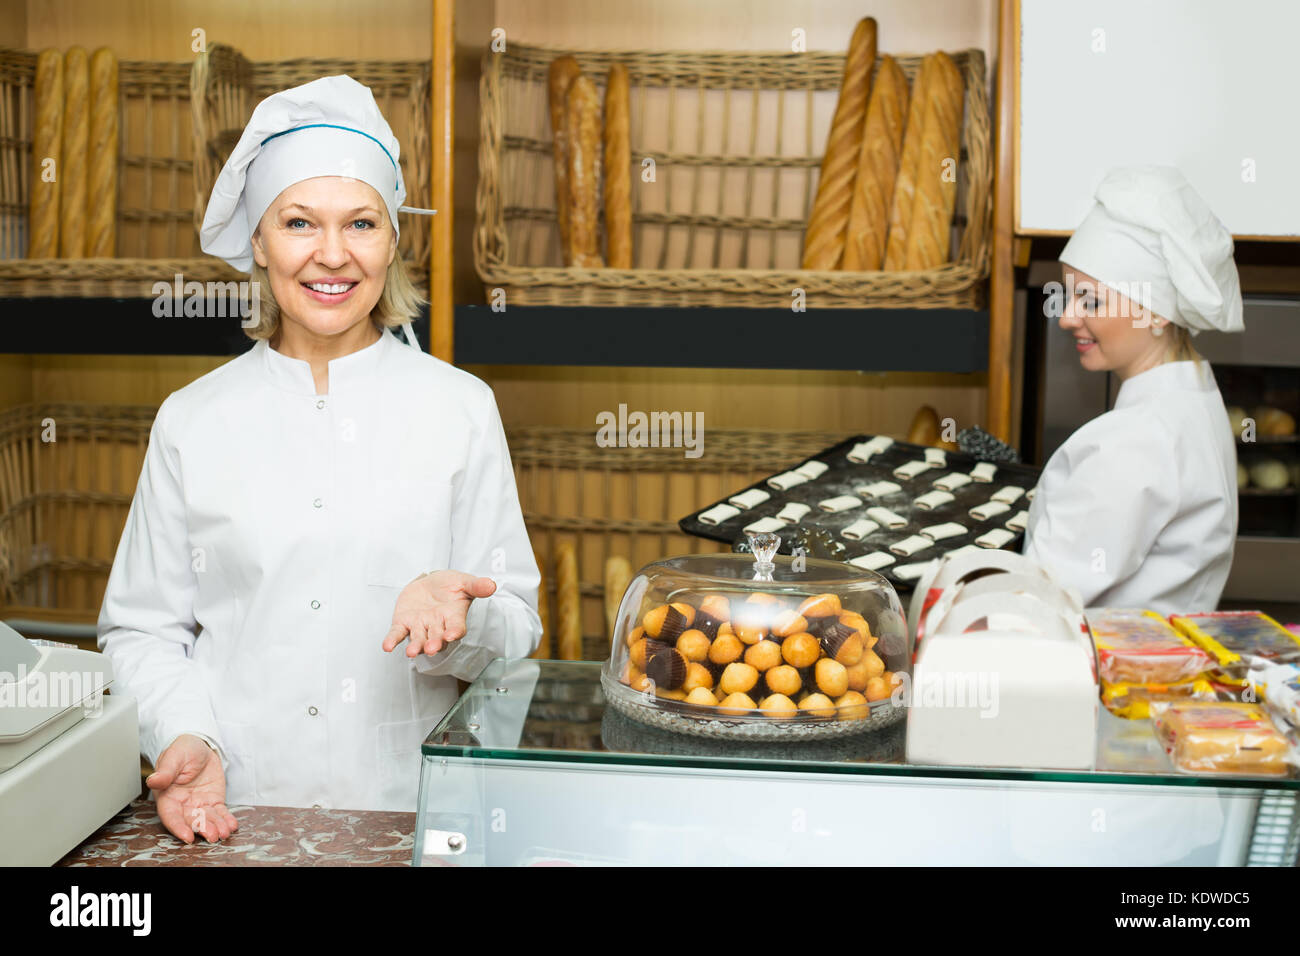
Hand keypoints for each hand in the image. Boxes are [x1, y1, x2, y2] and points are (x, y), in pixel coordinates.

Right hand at [147, 734, 238, 844]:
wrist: (200, 744)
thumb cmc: (182, 750)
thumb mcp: (174, 757)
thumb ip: (165, 772)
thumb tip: (153, 780)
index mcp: (167, 795)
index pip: (171, 815)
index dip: (178, 827)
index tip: (188, 836)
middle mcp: (182, 804)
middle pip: (191, 820)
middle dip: (202, 829)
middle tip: (212, 835)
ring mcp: (198, 804)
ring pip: (207, 819)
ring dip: (216, 827)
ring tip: (225, 832)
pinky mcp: (213, 801)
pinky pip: (219, 812)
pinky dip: (226, 819)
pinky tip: (232, 825)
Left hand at [382, 570, 496, 657]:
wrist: (430, 584)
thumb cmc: (450, 585)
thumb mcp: (464, 581)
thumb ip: (476, 585)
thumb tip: (492, 585)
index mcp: (454, 617)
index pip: (456, 627)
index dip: (454, 632)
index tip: (452, 635)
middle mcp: (437, 626)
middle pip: (437, 638)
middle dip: (435, 643)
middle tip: (432, 648)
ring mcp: (420, 626)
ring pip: (418, 639)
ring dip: (416, 646)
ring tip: (412, 652)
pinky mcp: (403, 623)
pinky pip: (398, 634)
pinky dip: (392, 640)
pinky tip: (387, 646)